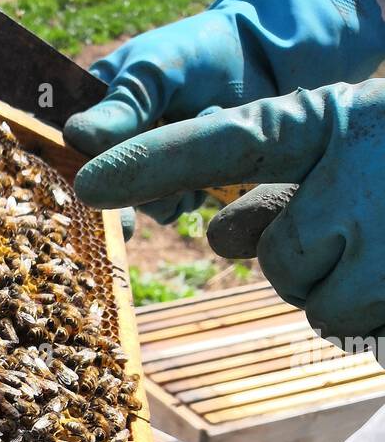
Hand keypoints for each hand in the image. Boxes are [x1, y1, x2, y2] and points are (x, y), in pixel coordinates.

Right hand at [64, 0, 384, 223]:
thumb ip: (122, 105)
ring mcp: (145, 168)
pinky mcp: (177, 187)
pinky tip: (212, 157)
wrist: (266, 60)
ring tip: (205, 116)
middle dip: (114, 198)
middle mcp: (112, 143)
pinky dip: (189, 191)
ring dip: (167, 181)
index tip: (83, 189)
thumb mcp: (157, 69)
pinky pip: (168, 208)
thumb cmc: (202, 51)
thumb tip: (75, 137)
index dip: (69, 171)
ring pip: (133, 202)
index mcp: (92, 107)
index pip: (64, 147)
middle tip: (125, 221)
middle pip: (96, 187)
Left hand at [74, 80, 384, 345]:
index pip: (226, 139)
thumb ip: (282, 191)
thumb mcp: (348, 160)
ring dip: (345, 291)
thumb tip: (220, 235)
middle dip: (303, 262)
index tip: (85, 179)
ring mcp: (384, 229)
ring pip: (312, 300)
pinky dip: (373, 311)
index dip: (153, 160)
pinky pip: (350, 321)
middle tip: (366, 233)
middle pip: (270, 257)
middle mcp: (355, 164)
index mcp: (333, 120)